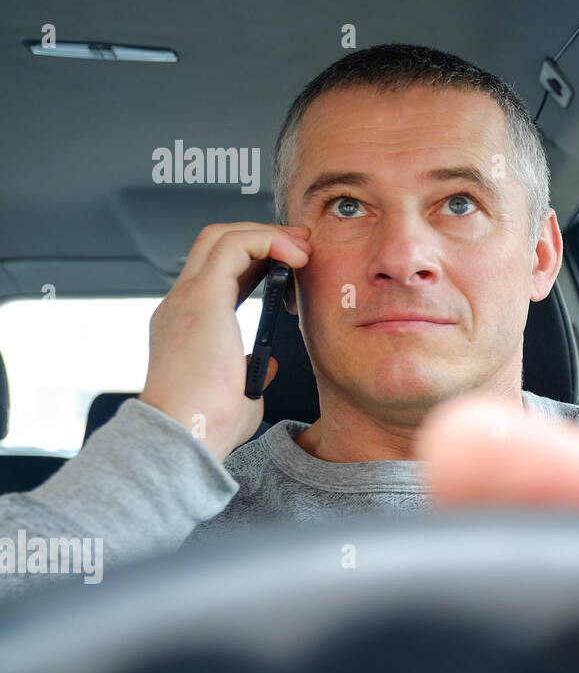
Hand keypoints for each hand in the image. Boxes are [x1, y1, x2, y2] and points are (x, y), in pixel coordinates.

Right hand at [139, 222, 310, 460]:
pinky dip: (267, 241)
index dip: (257, 259)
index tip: (293, 266)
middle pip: (216, 243)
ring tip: (303, 248)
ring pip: (222, 236)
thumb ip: (251, 370)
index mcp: (188, 325)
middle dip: (264, 236)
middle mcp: (182, 305)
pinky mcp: (202, 298)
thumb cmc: (208, 426)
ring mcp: (187, 298)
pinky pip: (234, 246)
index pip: (219, 271)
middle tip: (303, 246)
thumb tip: (265, 363)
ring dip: (268, 234)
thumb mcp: (239, 391)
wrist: (186, 438)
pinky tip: (295, 257)